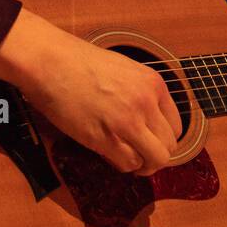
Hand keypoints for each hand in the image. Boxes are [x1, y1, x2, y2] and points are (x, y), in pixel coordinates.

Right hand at [0, 8, 182, 175]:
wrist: (50, 62)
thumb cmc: (79, 62)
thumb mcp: (123, 69)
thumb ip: (140, 92)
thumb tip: (146, 119)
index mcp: (153, 84)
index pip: (176, 126)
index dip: (162, 138)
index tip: (149, 140)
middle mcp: (146, 104)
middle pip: (168, 146)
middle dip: (155, 155)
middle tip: (138, 154)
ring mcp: (127, 122)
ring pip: (154, 160)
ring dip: (142, 165)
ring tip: (126, 158)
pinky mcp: (105, 138)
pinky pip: (128, 164)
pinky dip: (121, 165)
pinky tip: (109, 154)